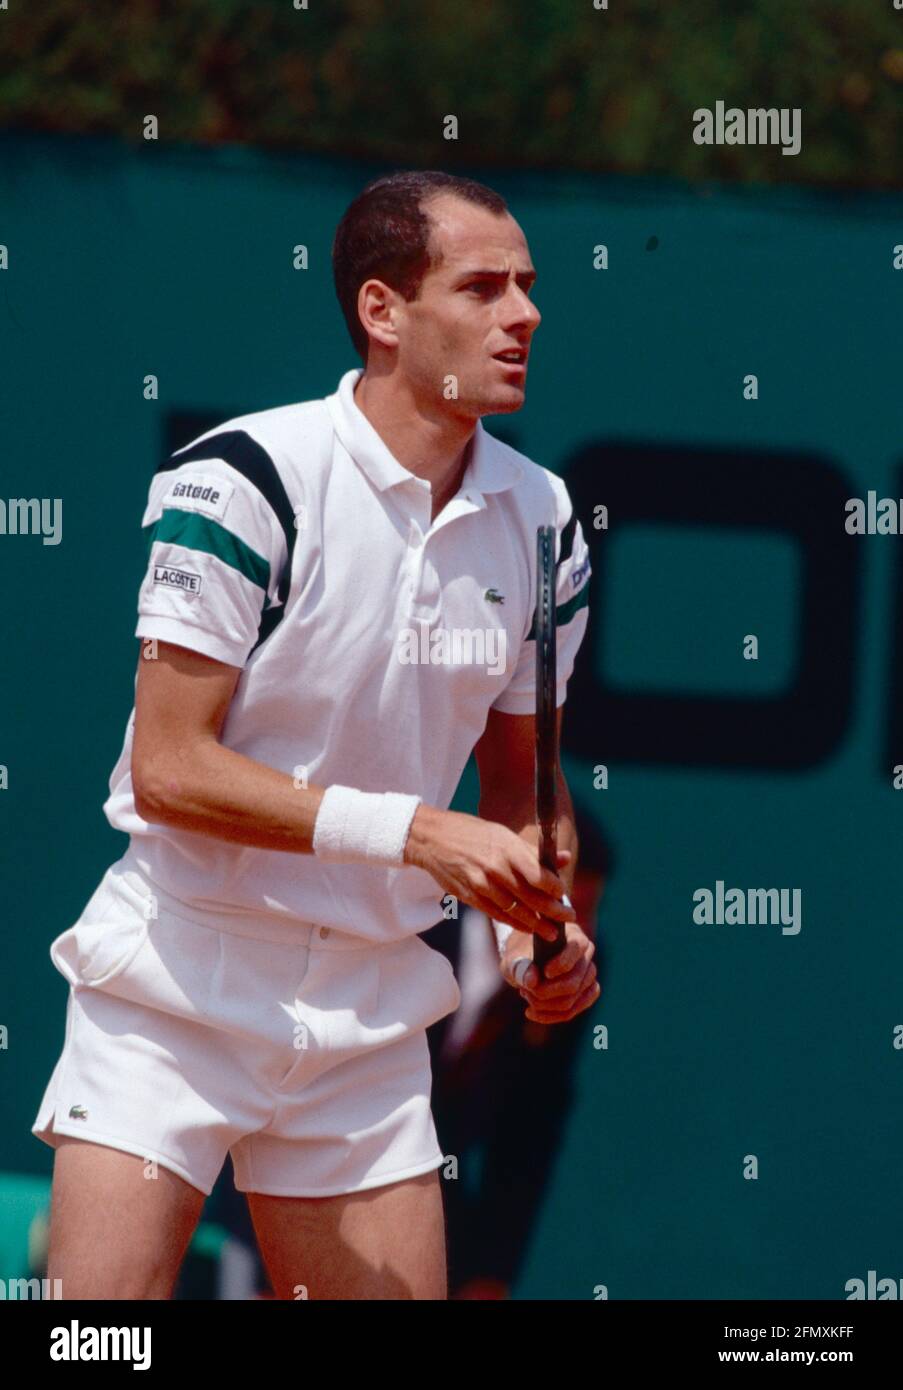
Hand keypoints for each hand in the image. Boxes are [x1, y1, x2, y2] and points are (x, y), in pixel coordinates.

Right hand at [404, 804, 575, 940]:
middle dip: (553, 912)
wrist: (432, 838)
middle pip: (531, 897)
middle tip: (568, 919)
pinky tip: (527, 928)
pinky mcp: (470, 896)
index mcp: (507, 849)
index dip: (555, 889)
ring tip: (551, 932)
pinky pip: (497, 914)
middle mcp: (496, 868)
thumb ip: (534, 852)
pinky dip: (514, 923)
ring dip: (536, 924)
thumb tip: (564, 859)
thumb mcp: (504, 835)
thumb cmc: (473, 833)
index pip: (539, 875)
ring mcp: (481, 884)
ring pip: (515, 910)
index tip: (564, 895)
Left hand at [500, 922, 599, 1023]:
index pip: (575, 949)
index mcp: (573, 935)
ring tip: (525, 995)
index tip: (543, 973)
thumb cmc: (520, 953)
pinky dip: (551, 1015)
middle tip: (524, 991)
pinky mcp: (587, 992)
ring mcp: (589, 974)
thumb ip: (520, 967)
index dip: (561, 964)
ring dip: (545, 1005)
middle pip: (574, 982)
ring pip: (573, 1000)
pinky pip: (574, 1010)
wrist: (524, 959)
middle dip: (546, 992)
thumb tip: (532, 981)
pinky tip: (531, 1013)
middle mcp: (587, 954)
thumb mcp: (514, 957)